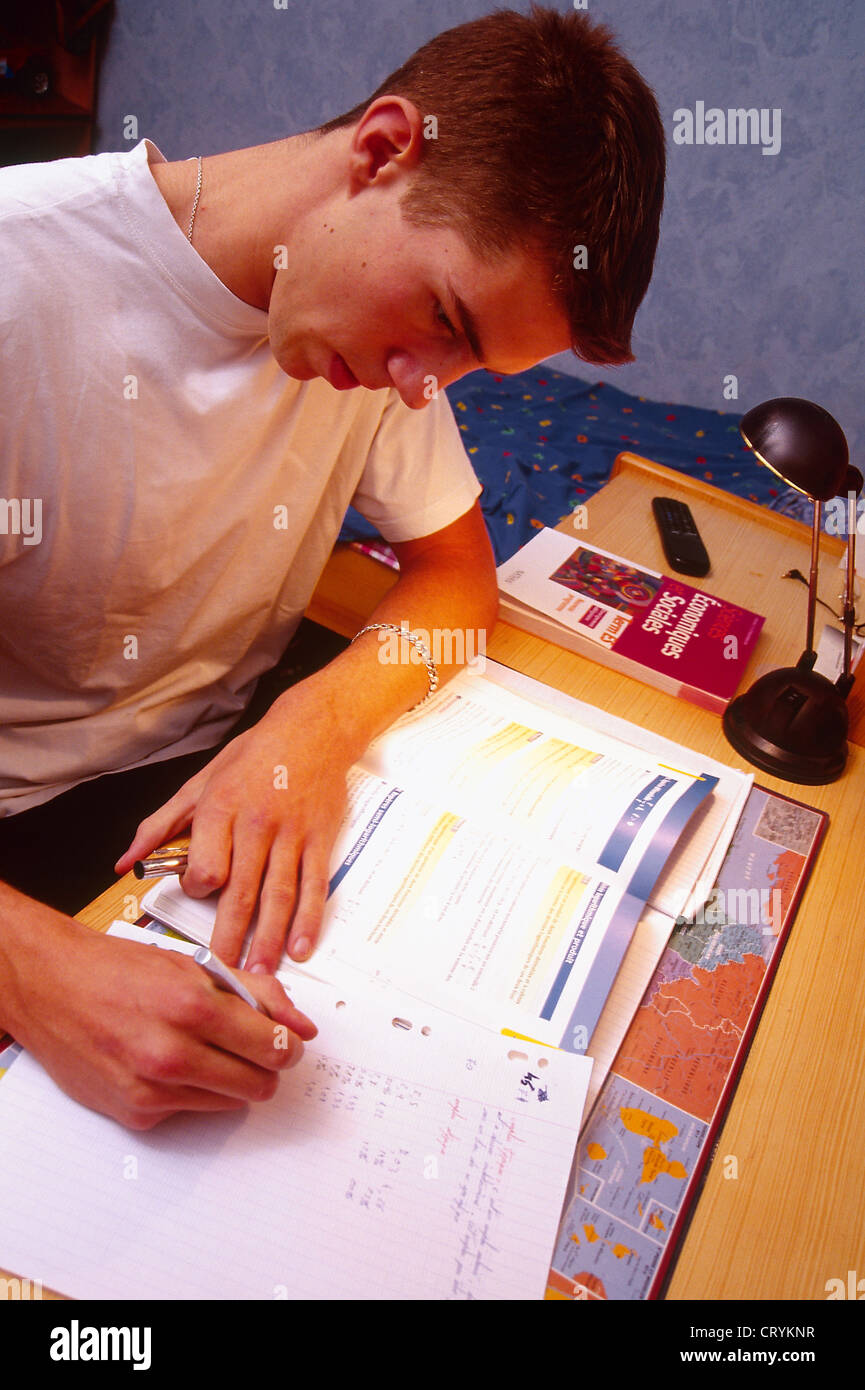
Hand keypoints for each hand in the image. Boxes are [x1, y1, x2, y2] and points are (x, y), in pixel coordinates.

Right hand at [1, 894, 316, 1130]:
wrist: (51, 988)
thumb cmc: (119, 970)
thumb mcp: (196, 965)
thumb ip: (258, 992)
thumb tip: (303, 1025)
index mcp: (194, 1008)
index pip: (275, 1047)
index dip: (288, 1045)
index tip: (286, 1041)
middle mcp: (172, 1054)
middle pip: (260, 1085)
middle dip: (263, 1066)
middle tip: (250, 1047)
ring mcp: (152, 1090)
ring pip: (229, 1102)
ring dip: (228, 1079)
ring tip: (201, 1048)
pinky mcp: (136, 1114)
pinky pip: (191, 1111)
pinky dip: (190, 1091)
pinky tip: (166, 1063)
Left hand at [116, 681, 351, 972]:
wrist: (313, 729)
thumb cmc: (255, 754)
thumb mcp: (200, 781)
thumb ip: (162, 824)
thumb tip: (127, 860)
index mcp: (222, 809)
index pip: (207, 867)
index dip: (198, 891)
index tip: (198, 895)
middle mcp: (258, 824)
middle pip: (241, 892)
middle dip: (231, 938)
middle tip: (225, 974)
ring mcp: (292, 835)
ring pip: (279, 896)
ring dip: (269, 939)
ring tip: (260, 973)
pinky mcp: (320, 841)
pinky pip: (314, 886)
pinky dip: (309, 920)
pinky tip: (300, 946)